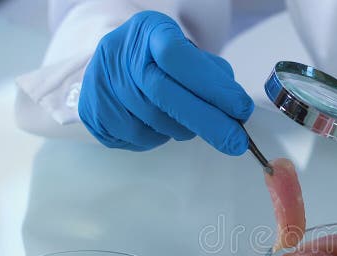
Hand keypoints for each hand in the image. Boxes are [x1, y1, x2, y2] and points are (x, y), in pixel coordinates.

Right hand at [79, 11, 252, 152]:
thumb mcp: (187, 52)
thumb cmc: (161, 60)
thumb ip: (212, 74)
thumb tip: (236, 110)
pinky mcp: (95, 113)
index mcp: (148, 31)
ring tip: (192, 124)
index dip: (212, 85)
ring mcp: (102, 83)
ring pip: (154, 120)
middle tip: (236, 142)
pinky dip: (160, 138)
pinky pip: (137, 137)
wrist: (116, 65)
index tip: (241, 109)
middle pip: (165, 93)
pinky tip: (164, 127)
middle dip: (208, 122)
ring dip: (184, 130)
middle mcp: (119, 53)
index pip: (178, 55)